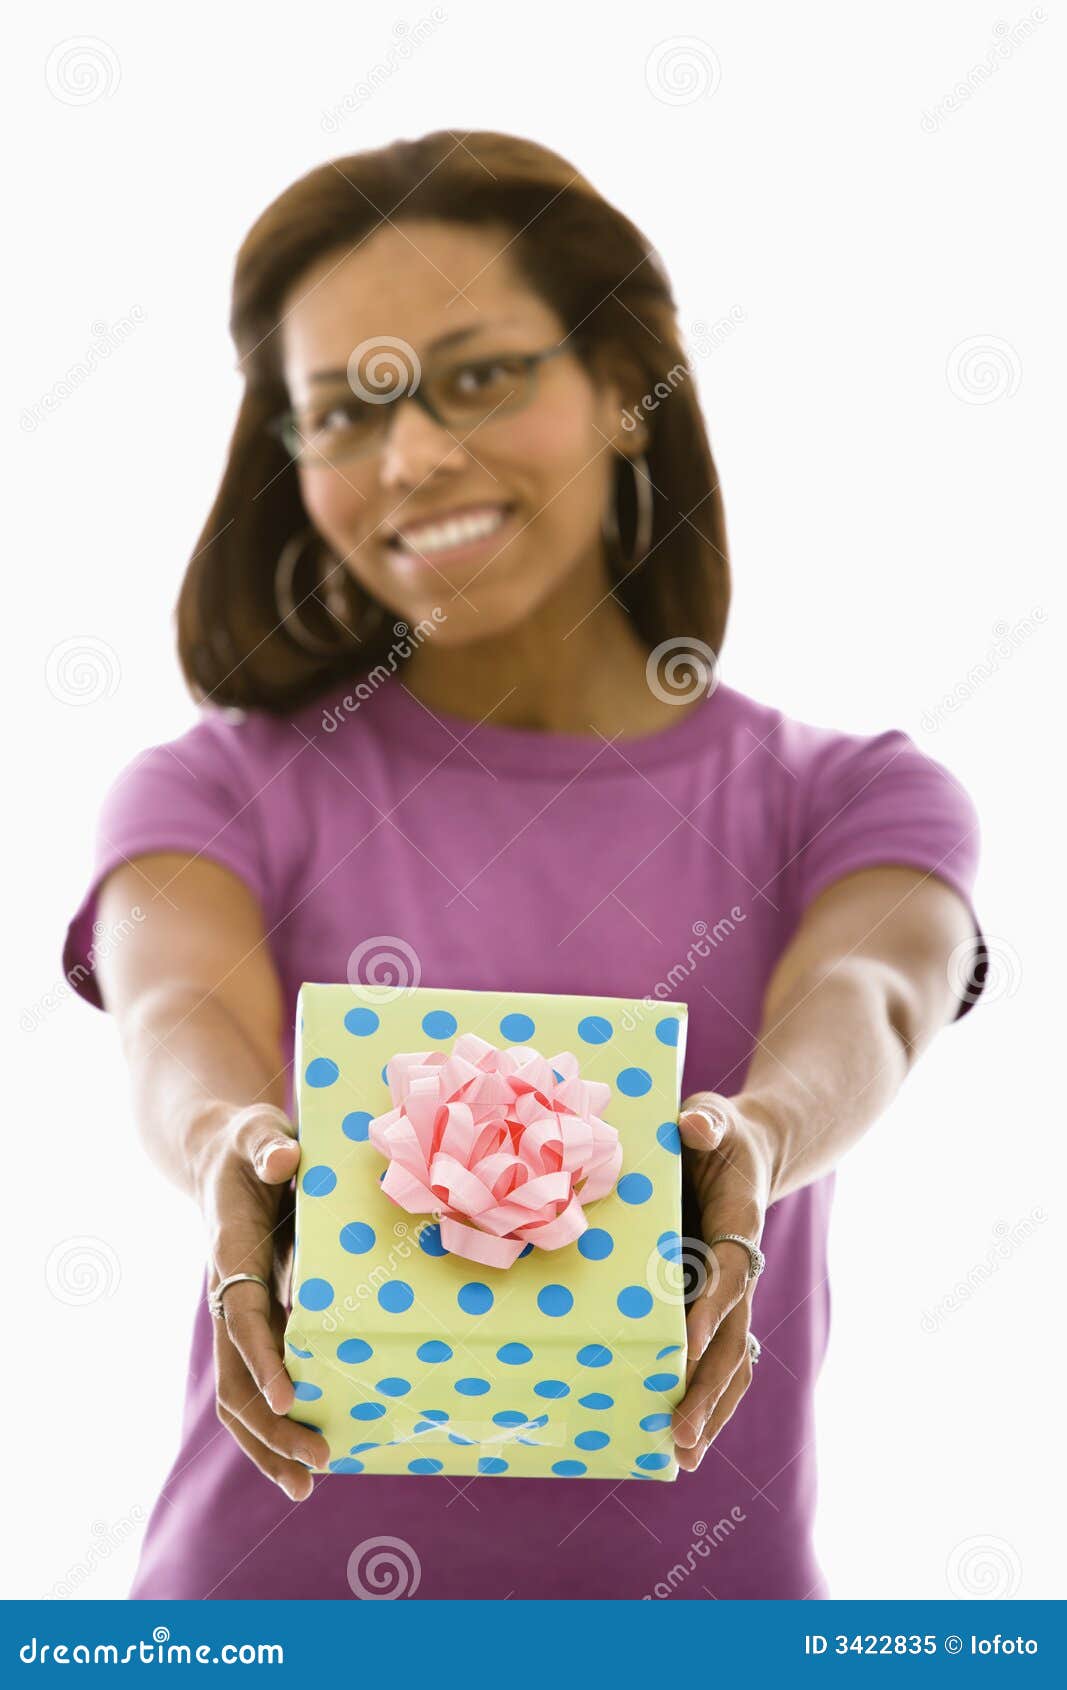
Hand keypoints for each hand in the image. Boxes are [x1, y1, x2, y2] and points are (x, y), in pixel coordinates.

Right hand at [194, 1103, 330, 1500]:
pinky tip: (310, 1452)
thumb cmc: (249, 1144)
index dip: (263, 1357)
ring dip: (268, 1441)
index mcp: (230, 1253)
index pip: (242, 1316)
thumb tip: (283, 1161)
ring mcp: (240, 1313)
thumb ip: (267, 1146)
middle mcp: (228, 1293)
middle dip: (270, 1427)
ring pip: (238, 1393)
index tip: (292, 1395)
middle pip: (234, 1378)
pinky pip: (258, 1381)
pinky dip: (278, 1420)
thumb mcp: (258, 1132)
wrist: (223, 1155)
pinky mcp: (258, 1319)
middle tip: (316, 1465)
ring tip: (307, 1483)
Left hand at [670, 1090, 777, 1471]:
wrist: (747, 1149)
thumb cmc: (719, 1132)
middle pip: (733, 1337)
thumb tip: (696, 1126)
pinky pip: (718, 1356)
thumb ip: (707, 1121)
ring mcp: (730, 1292)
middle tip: (680, 1432)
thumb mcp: (713, 1116)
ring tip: (680, 1454)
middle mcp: (740, 1268)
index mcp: (740, 1224)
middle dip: (708, 1387)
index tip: (686, 1345)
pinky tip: (678, 1436)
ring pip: (732, 1360)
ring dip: (710, 1407)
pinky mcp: (714, 1302)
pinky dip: (705, 1397)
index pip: (726, 1274)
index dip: (709, 1309)